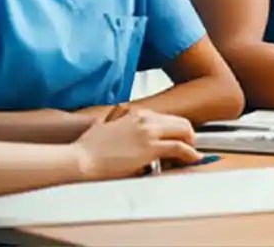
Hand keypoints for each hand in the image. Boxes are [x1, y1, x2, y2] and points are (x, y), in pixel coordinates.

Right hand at [72, 108, 200, 180]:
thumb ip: (116, 123)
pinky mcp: (150, 148)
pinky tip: (192, 159)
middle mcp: (145, 119)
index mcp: (136, 114)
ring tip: (192, 154)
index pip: (166, 118)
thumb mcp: (104, 126)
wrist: (81, 159)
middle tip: (190, 146)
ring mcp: (148, 132)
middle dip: (188, 134)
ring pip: (184, 131)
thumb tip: (118, 123)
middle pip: (180, 122)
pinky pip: (179, 147)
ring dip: (191, 143)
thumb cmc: (88, 147)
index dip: (175, 130)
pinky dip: (190, 154)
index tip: (178, 138)